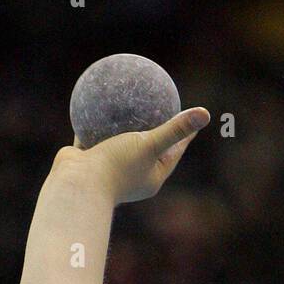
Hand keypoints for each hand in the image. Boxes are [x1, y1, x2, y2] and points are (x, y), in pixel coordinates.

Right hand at [54, 107, 209, 205]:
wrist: (78, 185)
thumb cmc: (116, 167)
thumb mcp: (150, 144)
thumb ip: (175, 129)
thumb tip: (206, 113)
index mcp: (150, 178)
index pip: (174, 153)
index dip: (184, 136)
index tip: (191, 120)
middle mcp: (132, 175)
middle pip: (149, 148)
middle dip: (155, 130)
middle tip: (162, 107)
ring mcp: (110, 169)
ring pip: (119, 141)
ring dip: (124, 125)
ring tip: (128, 100)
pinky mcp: (89, 160)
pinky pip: (94, 135)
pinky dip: (96, 121)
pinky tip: (95, 98)